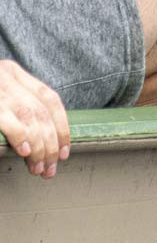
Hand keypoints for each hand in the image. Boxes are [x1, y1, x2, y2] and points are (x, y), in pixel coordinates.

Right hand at [0, 61, 69, 178]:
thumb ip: (15, 109)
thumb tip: (40, 142)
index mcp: (12, 73)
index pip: (50, 99)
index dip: (62, 127)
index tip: (64, 152)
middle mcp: (4, 74)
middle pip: (42, 111)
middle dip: (50, 144)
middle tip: (50, 169)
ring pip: (29, 115)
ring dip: (39, 146)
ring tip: (38, 168)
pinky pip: (5, 116)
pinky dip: (19, 134)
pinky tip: (24, 151)